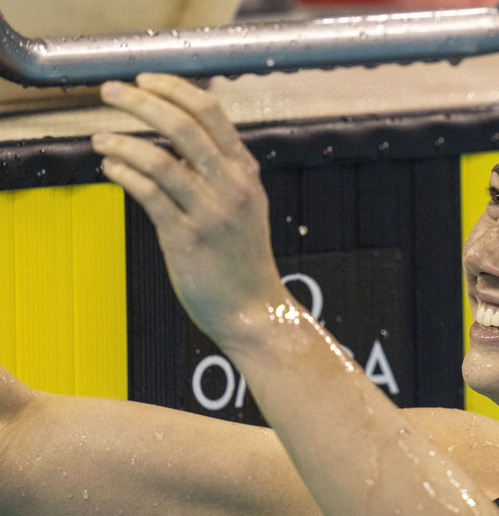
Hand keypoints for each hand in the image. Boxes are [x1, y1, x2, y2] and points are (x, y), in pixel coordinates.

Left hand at [92, 74, 283, 346]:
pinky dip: (123, 174)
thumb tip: (176, 134)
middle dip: (139, 102)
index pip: (210, 113)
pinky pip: (148, 195)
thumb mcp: (244, 204)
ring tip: (100, 138)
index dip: (173, 88)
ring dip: (121, 141)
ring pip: (159, 159)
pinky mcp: (186, 238)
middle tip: (110, 92)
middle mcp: (231, 187)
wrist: (253, 308)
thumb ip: (219, 169)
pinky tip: (111, 167)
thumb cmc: (242, 257)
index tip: (144, 79)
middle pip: (182, 126)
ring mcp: (209, 213)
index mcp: (245, 172)